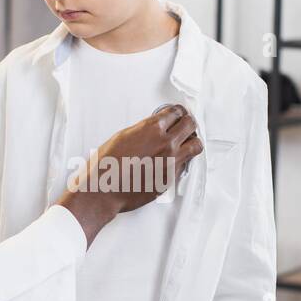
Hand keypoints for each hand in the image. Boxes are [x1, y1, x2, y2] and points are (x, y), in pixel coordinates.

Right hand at [56, 104, 202, 244]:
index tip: (178, 113)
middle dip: (188, 122)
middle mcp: (166, 143)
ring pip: (196, 145)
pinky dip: (181, 159)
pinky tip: (172, 159)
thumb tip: (155, 128)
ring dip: (192, 140)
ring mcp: (171, 161)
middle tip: (184, 124)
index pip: (177, 112)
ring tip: (185, 142)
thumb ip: (145, 129)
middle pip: (191, 124)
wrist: (104, 189)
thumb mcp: (124, 135)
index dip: (177, 111)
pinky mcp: (171, 178)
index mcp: (153, 128)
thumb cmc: (107, 164)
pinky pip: (185, 164)